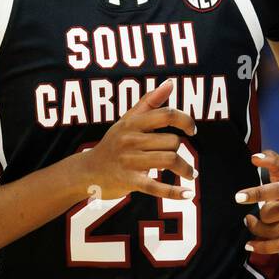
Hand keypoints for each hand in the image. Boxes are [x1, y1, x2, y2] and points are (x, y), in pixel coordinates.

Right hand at [73, 80, 196, 201]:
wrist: (86, 171)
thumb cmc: (112, 144)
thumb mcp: (127, 120)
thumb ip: (149, 101)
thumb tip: (170, 83)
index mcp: (132, 122)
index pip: (166, 115)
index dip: (185, 121)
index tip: (192, 130)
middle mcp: (130, 139)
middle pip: (172, 141)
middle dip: (181, 151)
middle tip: (181, 159)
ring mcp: (129, 160)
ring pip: (169, 160)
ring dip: (185, 169)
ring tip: (190, 174)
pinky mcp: (129, 181)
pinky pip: (156, 186)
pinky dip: (174, 192)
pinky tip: (188, 194)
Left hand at [236, 151, 278, 253]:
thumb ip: (271, 159)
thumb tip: (255, 158)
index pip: (278, 190)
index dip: (257, 193)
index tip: (238, 197)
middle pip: (271, 215)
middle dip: (258, 214)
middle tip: (252, 213)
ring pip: (274, 232)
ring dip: (259, 229)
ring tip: (252, 223)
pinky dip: (265, 247)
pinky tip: (252, 244)